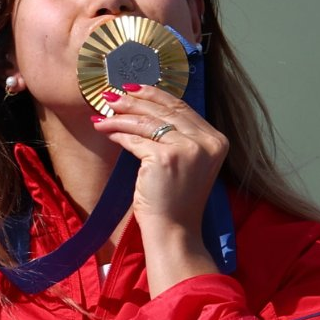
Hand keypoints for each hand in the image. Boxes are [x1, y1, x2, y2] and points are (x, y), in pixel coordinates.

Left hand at [92, 84, 226, 292]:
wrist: (175, 231)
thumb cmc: (176, 200)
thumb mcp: (186, 162)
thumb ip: (178, 135)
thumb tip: (146, 106)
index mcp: (216, 140)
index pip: (182, 107)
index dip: (155, 95)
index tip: (134, 88)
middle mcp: (206, 142)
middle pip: (165, 111)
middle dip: (134, 100)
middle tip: (112, 95)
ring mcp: (188, 149)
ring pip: (147, 123)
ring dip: (120, 117)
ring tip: (102, 114)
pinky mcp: (166, 158)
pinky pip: (135, 139)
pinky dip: (117, 134)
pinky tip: (105, 130)